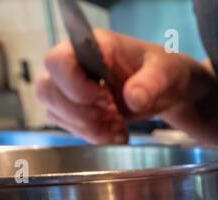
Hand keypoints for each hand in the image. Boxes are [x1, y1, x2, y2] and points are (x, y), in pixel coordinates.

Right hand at [37, 31, 211, 143]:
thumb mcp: (167, 73)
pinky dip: (92, 136)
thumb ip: (151, 83)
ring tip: (120, 129)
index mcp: (93, 45)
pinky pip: (68, 126)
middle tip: (115, 118)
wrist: (170, 92)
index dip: (74, 86)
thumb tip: (132, 98)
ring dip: (87, 128)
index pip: (58, 61)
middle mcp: (75, 63)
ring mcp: (71, 87)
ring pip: (55, 111)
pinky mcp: (76, 108)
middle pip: (48, 89)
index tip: (107, 101)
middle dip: (82, 114)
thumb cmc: (166, 73)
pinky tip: (116, 134)